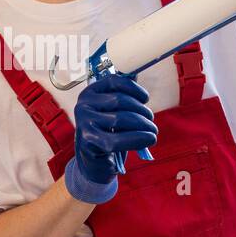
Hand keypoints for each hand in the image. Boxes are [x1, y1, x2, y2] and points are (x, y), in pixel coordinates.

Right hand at [63, 73, 157, 203]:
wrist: (93, 163)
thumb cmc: (108, 133)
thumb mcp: (113, 113)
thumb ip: (123, 95)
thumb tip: (137, 73)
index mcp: (89, 93)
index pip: (114, 81)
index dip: (134, 88)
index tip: (145, 98)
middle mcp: (83, 105)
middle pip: (120, 100)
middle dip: (142, 111)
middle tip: (151, 122)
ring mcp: (84, 123)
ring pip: (122, 118)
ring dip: (144, 125)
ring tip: (152, 132)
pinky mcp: (89, 141)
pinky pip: (118, 139)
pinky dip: (139, 138)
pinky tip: (149, 139)